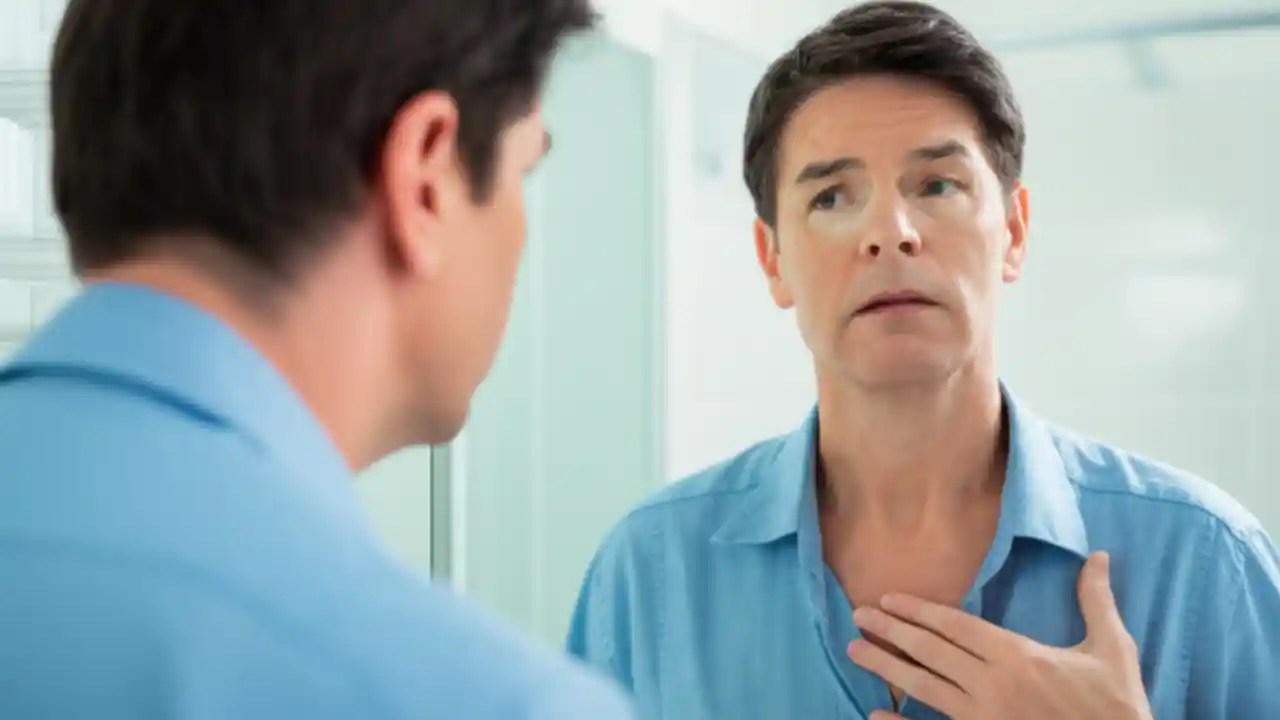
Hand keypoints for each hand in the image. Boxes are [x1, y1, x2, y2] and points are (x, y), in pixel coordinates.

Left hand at [847, 552, 1152, 719]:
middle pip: (931, 652)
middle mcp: (994, 685)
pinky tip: (875, 714)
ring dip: (887, 667)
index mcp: (1019, 656)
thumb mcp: (1113, 649)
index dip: (920, 611)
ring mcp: (984, 718)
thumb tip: (1098, 555)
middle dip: (892, 631)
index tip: (889, 599)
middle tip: (858, 615)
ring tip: (855, 651)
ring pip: (925, 688)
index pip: (957, 626)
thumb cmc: (1116, 705)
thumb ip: (1095, 601)